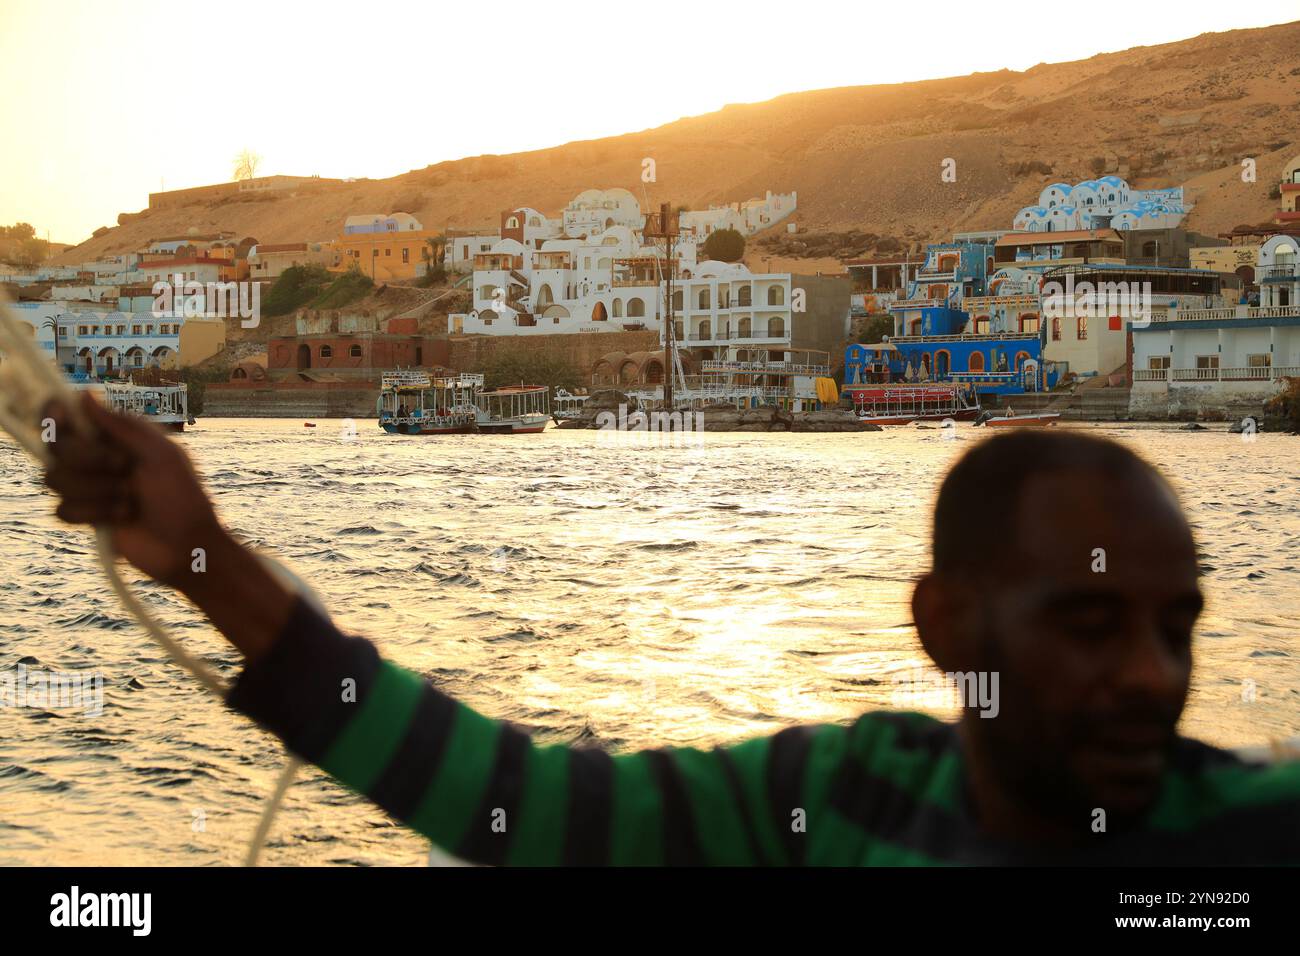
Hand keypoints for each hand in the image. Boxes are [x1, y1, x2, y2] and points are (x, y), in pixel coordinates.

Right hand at [43, 393, 225, 589]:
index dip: (54, 415)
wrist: (187, 545)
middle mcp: (96, 458)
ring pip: (55, 479)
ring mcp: (89, 487)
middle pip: (56, 447)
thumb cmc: (184, 496)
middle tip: (124, 467)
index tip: (60, 417)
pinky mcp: (86, 516)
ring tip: (131, 499)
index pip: (68, 417)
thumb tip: (83, 395)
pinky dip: (94, 513)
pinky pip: (62, 509)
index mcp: (115, 436)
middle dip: (88, 458)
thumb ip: (121, 426)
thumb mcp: (161, 454)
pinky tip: (122, 518)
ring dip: (97, 490)